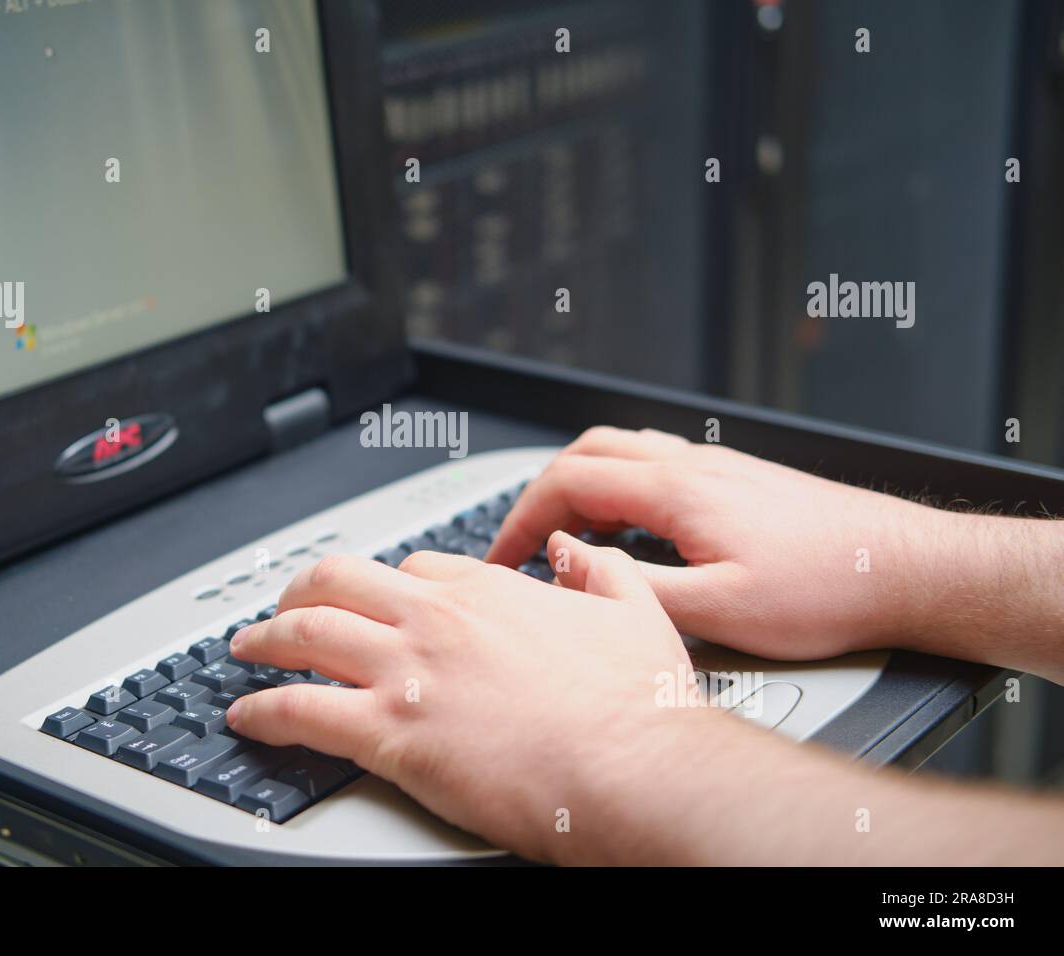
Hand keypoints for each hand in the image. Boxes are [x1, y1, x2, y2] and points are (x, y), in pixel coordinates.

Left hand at [226, 538, 698, 862]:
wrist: (634, 771)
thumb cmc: (638, 709)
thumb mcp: (635, 611)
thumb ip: (599, 571)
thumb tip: (574, 549)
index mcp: (489, 592)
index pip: (414, 568)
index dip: (386, 583)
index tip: (377, 598)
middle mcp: (437, 621)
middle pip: (339, 583)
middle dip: (300, 591)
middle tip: (284, 606)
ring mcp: (407, 672)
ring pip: (306, 636)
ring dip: (265, 640)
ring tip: (246, 649)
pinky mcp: (389, 733)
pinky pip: (300, 712)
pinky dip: (263, 712)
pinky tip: (248, 717)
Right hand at [485, 426, 950, 659]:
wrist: (903, 567)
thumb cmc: (826, 589)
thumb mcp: (720, 611)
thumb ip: (633, 584)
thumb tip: (571, 560)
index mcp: (679, 489)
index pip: (569, 481)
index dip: (522, 518)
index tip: (503, 556)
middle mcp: (694, 464)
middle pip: (586, 452)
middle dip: (540, 494)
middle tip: (522, 544)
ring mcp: (717, 465)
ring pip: (621, 449)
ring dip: (578, 483)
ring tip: (566, 535)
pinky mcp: (736, 476)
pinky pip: (655, 461)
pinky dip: (618, 484)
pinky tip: (629, 524)